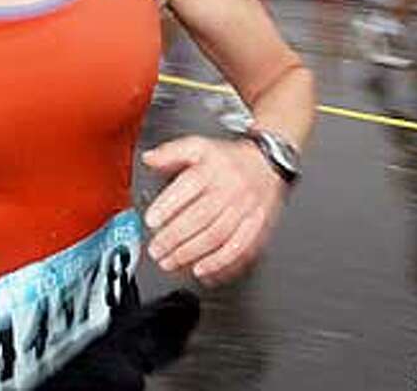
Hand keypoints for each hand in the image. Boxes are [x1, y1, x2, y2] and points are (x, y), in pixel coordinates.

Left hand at [142, 136, 285, 285]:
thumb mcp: (198, 146)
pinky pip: (239, 247)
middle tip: (156, 249)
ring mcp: (245, 208)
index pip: (189, 186)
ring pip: (217, 235)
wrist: (267, 162)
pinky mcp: (256, 225)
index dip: (168, 205)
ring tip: (170, 262)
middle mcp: (230, 188)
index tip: (151, 221)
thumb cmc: (228, 159)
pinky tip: (202, 270)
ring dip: (191, 253)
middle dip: (174, 237)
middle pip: (201, 216)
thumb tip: (149, 159)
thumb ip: (171, 152)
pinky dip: (219, 262)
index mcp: (213, 167)